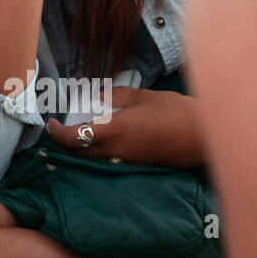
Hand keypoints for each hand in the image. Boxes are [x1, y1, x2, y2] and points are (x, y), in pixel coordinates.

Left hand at [46, 86, 203, 167]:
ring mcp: (131, 159)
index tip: (50, 124)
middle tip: (63, 126)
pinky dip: (104, 148)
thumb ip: (117, 95)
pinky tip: (110, 134)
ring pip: (98, 156)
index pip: (74, 138)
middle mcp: (118, 149)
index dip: (57, 133)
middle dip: (68, 140)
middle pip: (83, 151)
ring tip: (84, 127)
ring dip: (86, 145)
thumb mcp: (144, 96)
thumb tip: (98, 94)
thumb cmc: (175, 111)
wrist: (207, 135)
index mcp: (114, 130)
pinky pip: (115, 157)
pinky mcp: (143, 163)